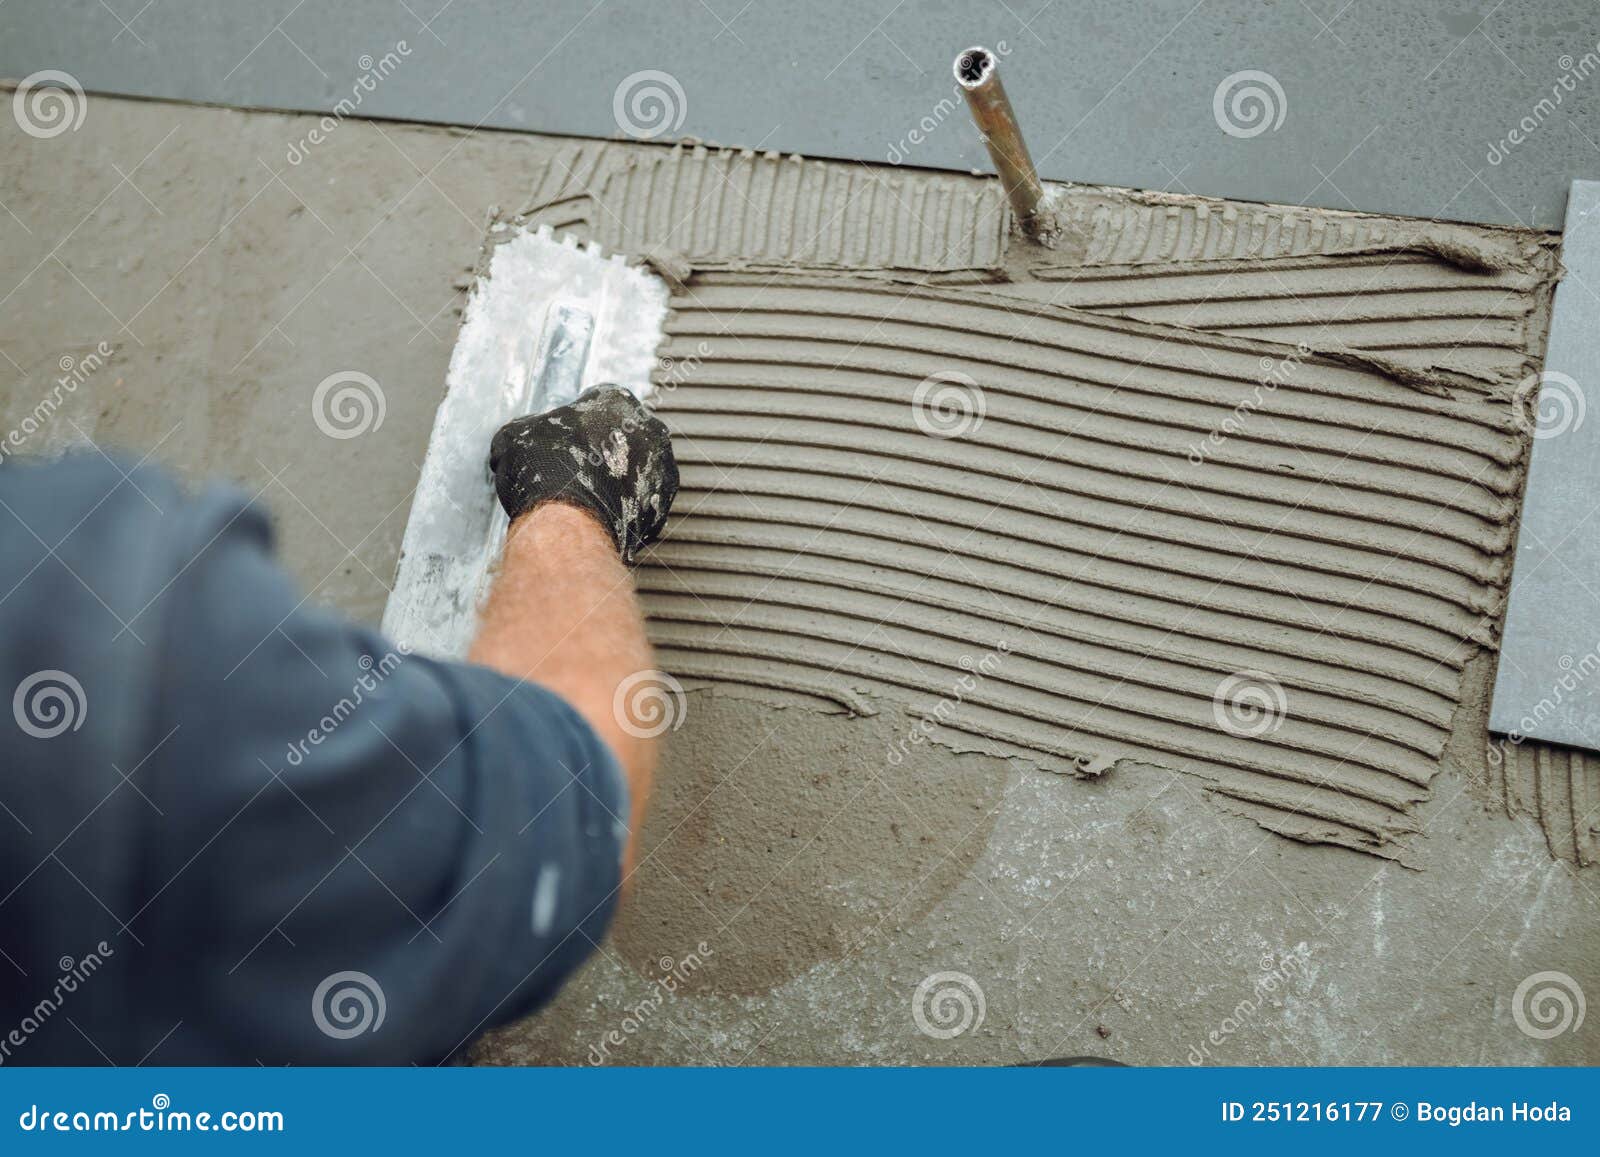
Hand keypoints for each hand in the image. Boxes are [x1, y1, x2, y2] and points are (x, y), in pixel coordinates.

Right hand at [488, 385, 677, 562]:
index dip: (580, 420)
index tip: (569, 437)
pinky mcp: (663, 504)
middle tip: (580, 465)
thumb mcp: (514, 436)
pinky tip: (603, 511)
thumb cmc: (544, 473)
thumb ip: (527, 428)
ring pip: (639, 466)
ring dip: (620, 476)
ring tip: (591, 493)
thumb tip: (522, 436)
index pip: (599, 401)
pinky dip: (628, 505)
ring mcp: (661, 467)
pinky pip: (644, 500)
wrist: (566, 523)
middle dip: (605, 447)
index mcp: (616, 400)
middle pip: (626, 433)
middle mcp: (648, 428)